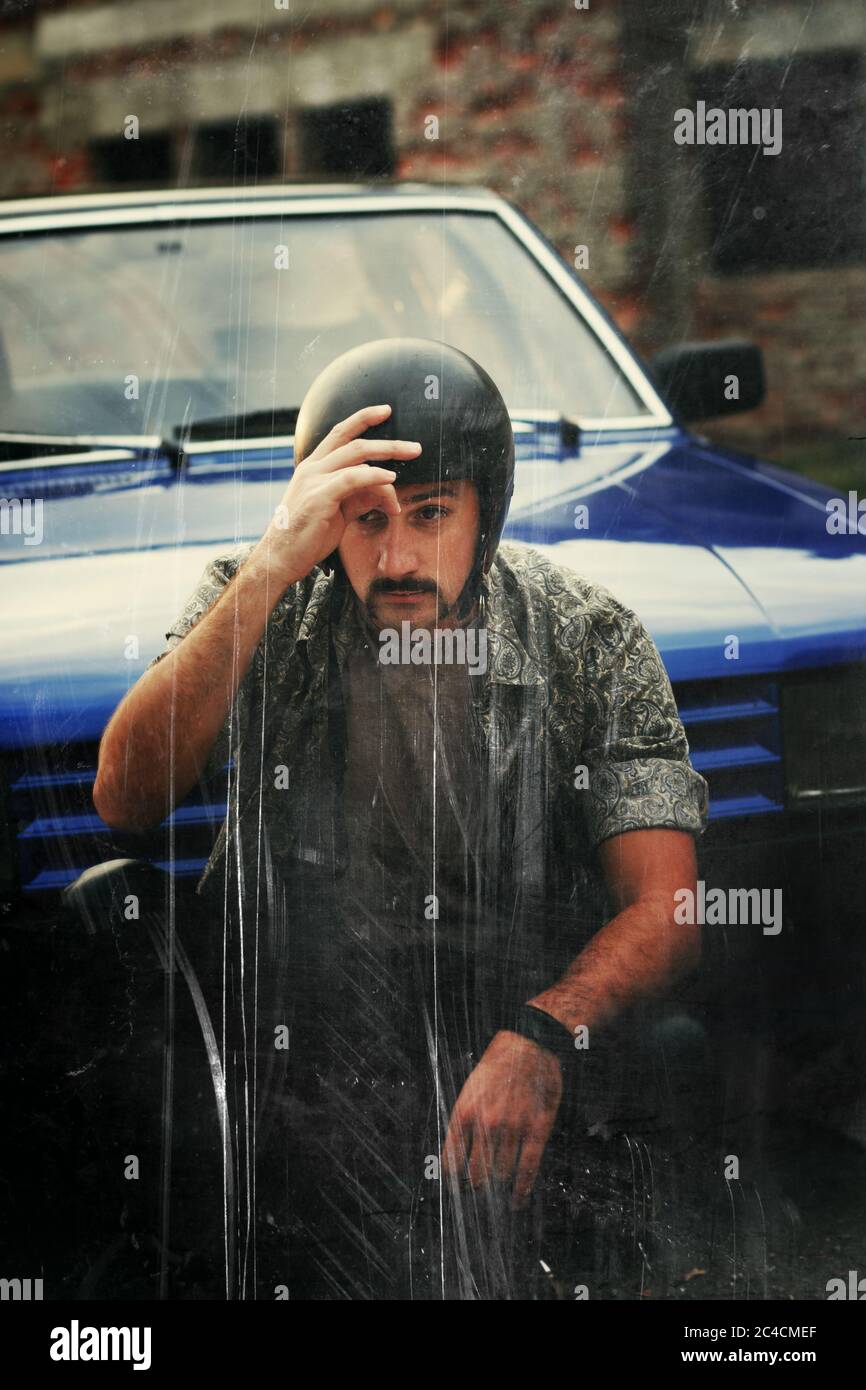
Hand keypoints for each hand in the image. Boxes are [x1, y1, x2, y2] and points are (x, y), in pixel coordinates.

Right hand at [253, 404, 421, 583]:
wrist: (281, 559)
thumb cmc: (308, 536)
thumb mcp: (339, 511)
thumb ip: (361, 496)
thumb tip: (388, 490)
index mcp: (314, 468)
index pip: (340, 434)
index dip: (363, 418)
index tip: (386, 411)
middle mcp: (312, 468)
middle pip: (354, 442)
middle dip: (388, 442)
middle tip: (416, 447)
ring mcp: (313, 481)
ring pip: (357, 455)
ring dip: (388, 454)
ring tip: (411, 459)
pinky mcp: (318, 497)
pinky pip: (352, 479)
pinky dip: (374, 475)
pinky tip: (391, 478)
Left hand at [441, 1030, 562, 1210]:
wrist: (529, 1045)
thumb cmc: (497, 1065)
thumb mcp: (470, 1089)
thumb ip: (463, 1121)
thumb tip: (455, 1154)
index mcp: (464, 1113)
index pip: (452, 1161)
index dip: (453, 1179)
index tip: (456, 1188)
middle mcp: (486, 1124)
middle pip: (476, 1173)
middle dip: (476, 1184)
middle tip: (480, 1188)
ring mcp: (513, 1129)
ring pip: (500, 1174)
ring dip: (498, 1186)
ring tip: (497, 1195)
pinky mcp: (537, 1130)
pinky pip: (527, 1169)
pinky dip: (522, 1191)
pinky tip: (516, 1202)